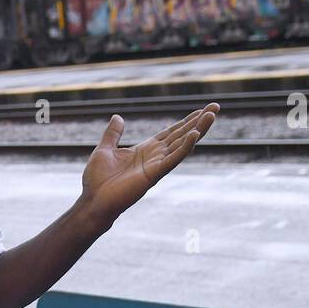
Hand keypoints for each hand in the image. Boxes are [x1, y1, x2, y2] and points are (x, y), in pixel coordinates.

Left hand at [79, 103, 219, 227]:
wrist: (93, 201)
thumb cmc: (97, 180)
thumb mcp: (104, 149)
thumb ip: (113, 134)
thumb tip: (118, 116)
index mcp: (145, 150)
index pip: (171, 133)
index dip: (186, 121)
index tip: (201, 110)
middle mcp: (155, 157)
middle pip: (181, 136)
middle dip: (198, 121)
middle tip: (215, 107)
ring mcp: (156, 166)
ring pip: (182, 145)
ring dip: (197, 130)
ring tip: (211, 116)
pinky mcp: (153, 175)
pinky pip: (172, 159)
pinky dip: (184, 147)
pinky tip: (194, 135)